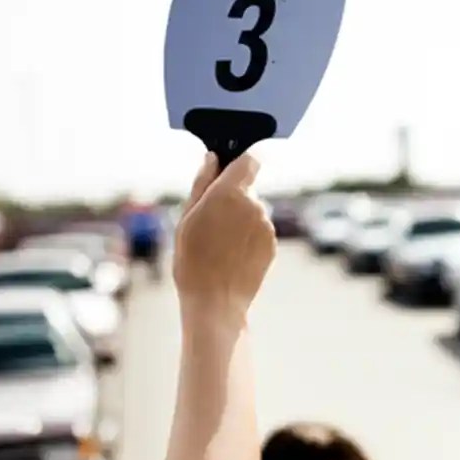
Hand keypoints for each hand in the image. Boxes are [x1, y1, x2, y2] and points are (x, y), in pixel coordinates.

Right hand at [173, 153, 275, 323]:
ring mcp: (267, 226)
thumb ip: (201, 183)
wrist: (215, 301)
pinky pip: (259, 231)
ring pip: (253, 212)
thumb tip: (212, 158)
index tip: (228, 172)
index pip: (250, 160)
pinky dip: (248, 238)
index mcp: (230, 193)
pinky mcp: (273, 244)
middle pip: (247, 189)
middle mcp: (254, 205)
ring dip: (240, 220)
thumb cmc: (192, 260)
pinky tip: (232, 255)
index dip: (240, 163)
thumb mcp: (186, 218)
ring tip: (219, 245)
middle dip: (232, 198)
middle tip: (210, 222)